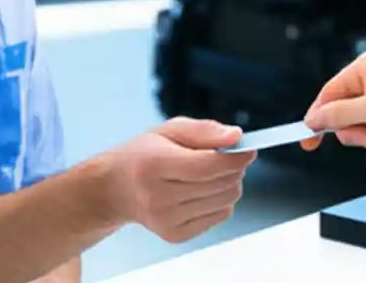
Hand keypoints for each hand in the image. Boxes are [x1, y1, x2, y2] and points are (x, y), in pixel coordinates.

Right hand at [102, 117, 254, 243]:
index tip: (249, 148)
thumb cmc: (145, 154)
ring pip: (225, 201)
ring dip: (230, 184)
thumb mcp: (170, 130)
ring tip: (214, 173)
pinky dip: (220, 201)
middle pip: (220, 185)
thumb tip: (237, 136)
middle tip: (229, 157)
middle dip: (235, 168)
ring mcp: (165, 220)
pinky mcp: (175, 235)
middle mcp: (157, 197)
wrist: (116, 188)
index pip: (207, 166)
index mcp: (154, 165)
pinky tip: (203, 191)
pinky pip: (219, 216)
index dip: (235, 157)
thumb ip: (205, 130)